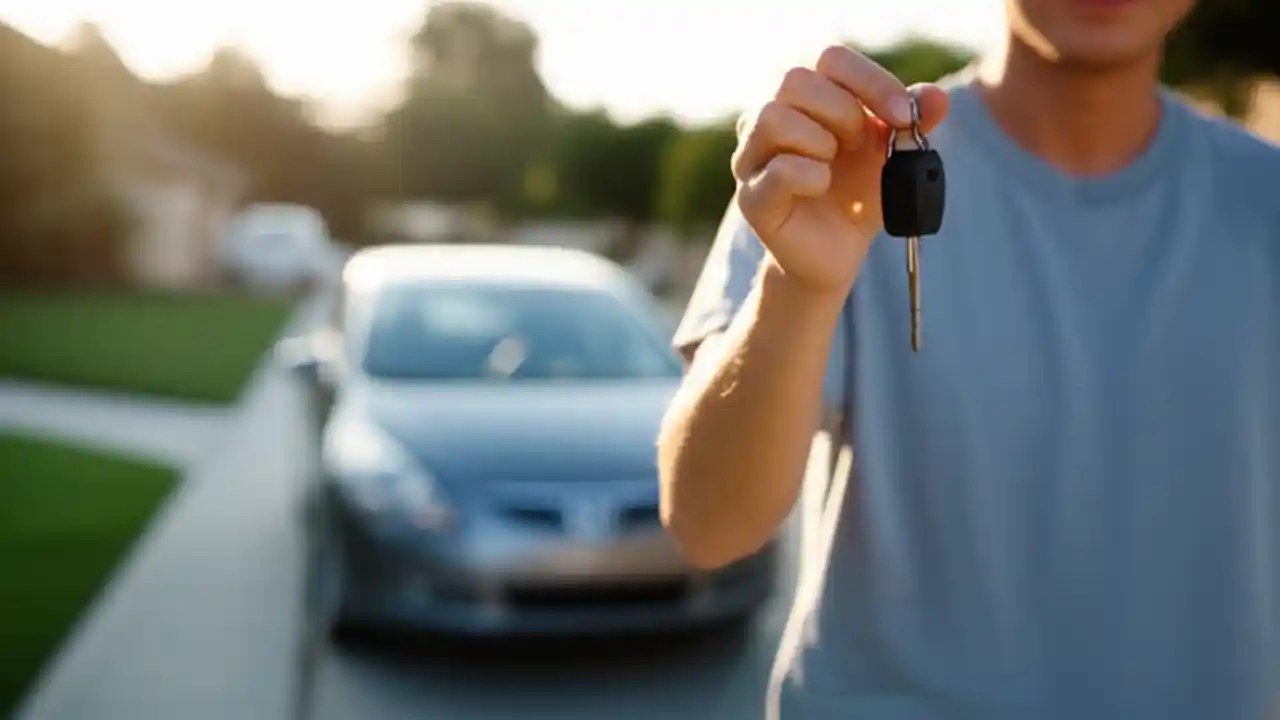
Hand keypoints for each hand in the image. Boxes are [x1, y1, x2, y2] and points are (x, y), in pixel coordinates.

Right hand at [733, 45, 948, 296]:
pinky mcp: (752, 198)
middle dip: (843, 111)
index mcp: (805, 96)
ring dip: (820, 140)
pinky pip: (779, 169)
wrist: (837, 252)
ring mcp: (752, 157)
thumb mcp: (894, 151)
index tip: (904, 116)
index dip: (872, 81)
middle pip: (794, 79)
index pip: (831, 58)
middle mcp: (767, 117)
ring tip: (833, 165)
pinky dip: (811, 175)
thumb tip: (937, 98)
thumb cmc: (857, 193)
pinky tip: (822, 187)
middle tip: (860, 144)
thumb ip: (914, 120)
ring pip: (774, 117)